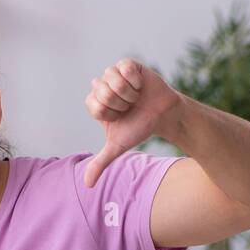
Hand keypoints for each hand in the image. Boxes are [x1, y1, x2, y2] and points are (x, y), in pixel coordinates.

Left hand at [83, 59, 180, 187]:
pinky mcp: (127, 64)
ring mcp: (113, 74)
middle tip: (130, 107)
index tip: (121, 116)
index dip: (111, 113)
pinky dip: (135, 81)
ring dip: (128, 93)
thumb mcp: (118, 146)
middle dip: (120, 104)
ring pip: (113, 81)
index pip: (94, 105)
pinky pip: (124, 69)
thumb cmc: (139, 128)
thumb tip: (87, 185)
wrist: (162, 115)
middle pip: (102, 92)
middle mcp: (101, 86)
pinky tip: (140, 86)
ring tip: (135, 97)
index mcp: (95, 103)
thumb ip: (100, 162)